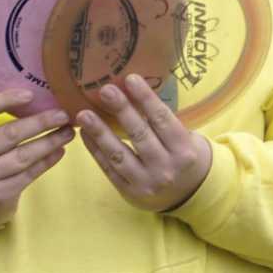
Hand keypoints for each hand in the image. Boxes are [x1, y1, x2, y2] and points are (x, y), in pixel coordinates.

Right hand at [0, 89, 73, 227]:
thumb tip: (40, 98)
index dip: (6, 100)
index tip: (30, 95)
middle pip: (10, 134)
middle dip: (40, 122)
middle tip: (63, 115)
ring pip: (23, 155)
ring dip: (50, 142)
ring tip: (68, 133)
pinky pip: (29, 174)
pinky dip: (47, 161)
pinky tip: (59, 151)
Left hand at [77, 77, 212, 212]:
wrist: (189, 193)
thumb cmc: (184, 156)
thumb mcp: (186, 138)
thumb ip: (164, 121)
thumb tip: (133, 91)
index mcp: (184, 150)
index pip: (162, 119)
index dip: (145, 98)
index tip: (130, 79)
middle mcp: (166, 168)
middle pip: (140, 134)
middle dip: (121, 110)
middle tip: (105, 90)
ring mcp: (146, 182)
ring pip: (119, 154)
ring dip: (100, 132)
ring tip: (83, 115)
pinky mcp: (130, 192)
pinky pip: (109, 169)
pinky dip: (95, 150)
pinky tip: (85, 134)